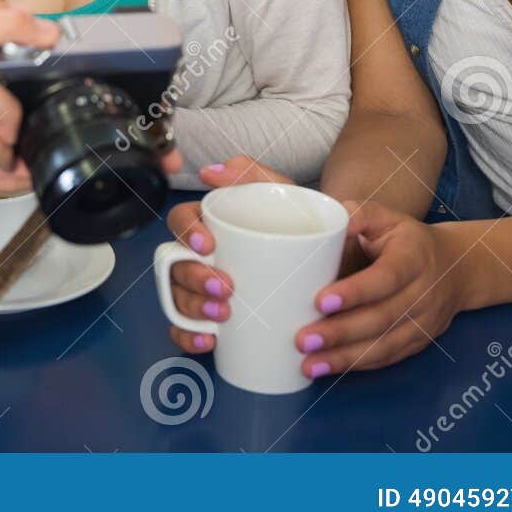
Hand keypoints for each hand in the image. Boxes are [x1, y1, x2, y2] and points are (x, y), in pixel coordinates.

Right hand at [163, 155, 289, 354]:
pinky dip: (189, 336)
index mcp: (211, 223)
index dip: (186, 232)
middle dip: (193, 277)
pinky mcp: (210, 319)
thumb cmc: (304, 228)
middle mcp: (199, 256)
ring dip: (192, 308)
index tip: (209, 247)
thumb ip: (255, 174)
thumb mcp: (286, 196)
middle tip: (226, 288)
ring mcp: (201, 289)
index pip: (181, 219)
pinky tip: (209, 340)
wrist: (336, 267)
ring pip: (177, 297)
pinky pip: (184, 329)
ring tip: (222, 315)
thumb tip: (211, 171)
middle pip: (175, 263)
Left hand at [293, 202, 466, 378]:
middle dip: (341, 332)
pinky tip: (327, 368)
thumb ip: (358, 215)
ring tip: (308, 364)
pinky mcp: (418, 342)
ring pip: (384, 345)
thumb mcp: (387, 217)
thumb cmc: (405, 239)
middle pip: (382, 318)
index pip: (386, 278)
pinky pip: (387, 358)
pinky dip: (356, 366)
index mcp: (414, 257)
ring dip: (344, 358)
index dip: (356, 291)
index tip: (321, 301)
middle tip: (303, 339)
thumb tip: (329, 219)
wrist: (455, 267)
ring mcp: (424, 322)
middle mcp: (423, 293)